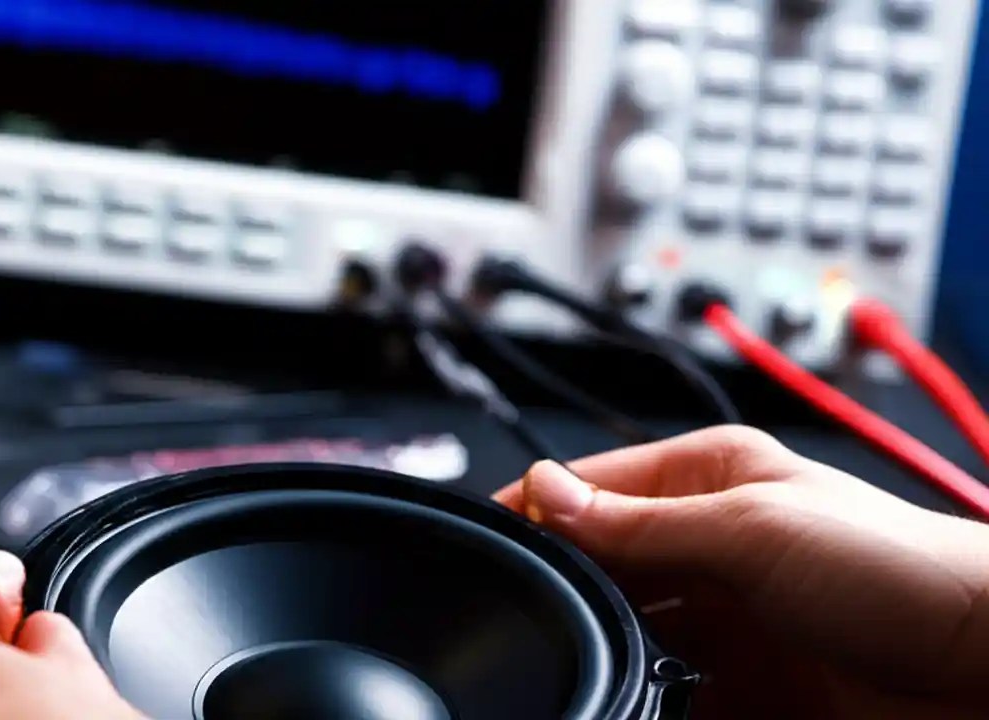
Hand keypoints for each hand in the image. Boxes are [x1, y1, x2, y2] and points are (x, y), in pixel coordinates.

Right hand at [496, 426, 988, 719]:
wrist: (985, 667)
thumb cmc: (899, 568)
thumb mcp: (753, 529)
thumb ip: (640, 521)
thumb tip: (547, 492)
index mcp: (707, 478)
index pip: (589, 488)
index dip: (533, 513)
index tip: (485, 545)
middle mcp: (708, 542)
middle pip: (599, 565)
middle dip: (567, 590)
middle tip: (537, 616)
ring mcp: (722, 615)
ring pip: (625, 630)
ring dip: (605, 645)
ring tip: (592, 659)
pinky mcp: (740, 681)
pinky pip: (664, 687)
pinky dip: (642, 694)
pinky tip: (635, 696)